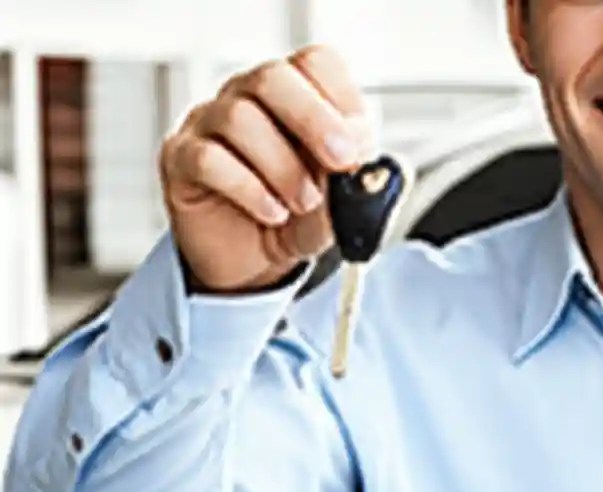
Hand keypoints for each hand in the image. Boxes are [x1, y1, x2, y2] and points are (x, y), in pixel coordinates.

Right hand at [159, 45, 374, 292]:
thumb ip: (352, 182)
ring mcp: (209, 123)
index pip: (315, 62)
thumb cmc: (296, 217)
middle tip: (339, 161)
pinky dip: (248, 188)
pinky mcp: (180, 158)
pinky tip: (271, 211)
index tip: (359, 142)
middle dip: (314, 120)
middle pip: (273, 78)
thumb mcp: (338, 204)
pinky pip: (208, 158)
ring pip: (240, 118)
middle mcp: (248, 98)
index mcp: (294, 95)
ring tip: (302, 202)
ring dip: (282, 166)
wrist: (253, 261)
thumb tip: (365, 164)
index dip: (341, 96)